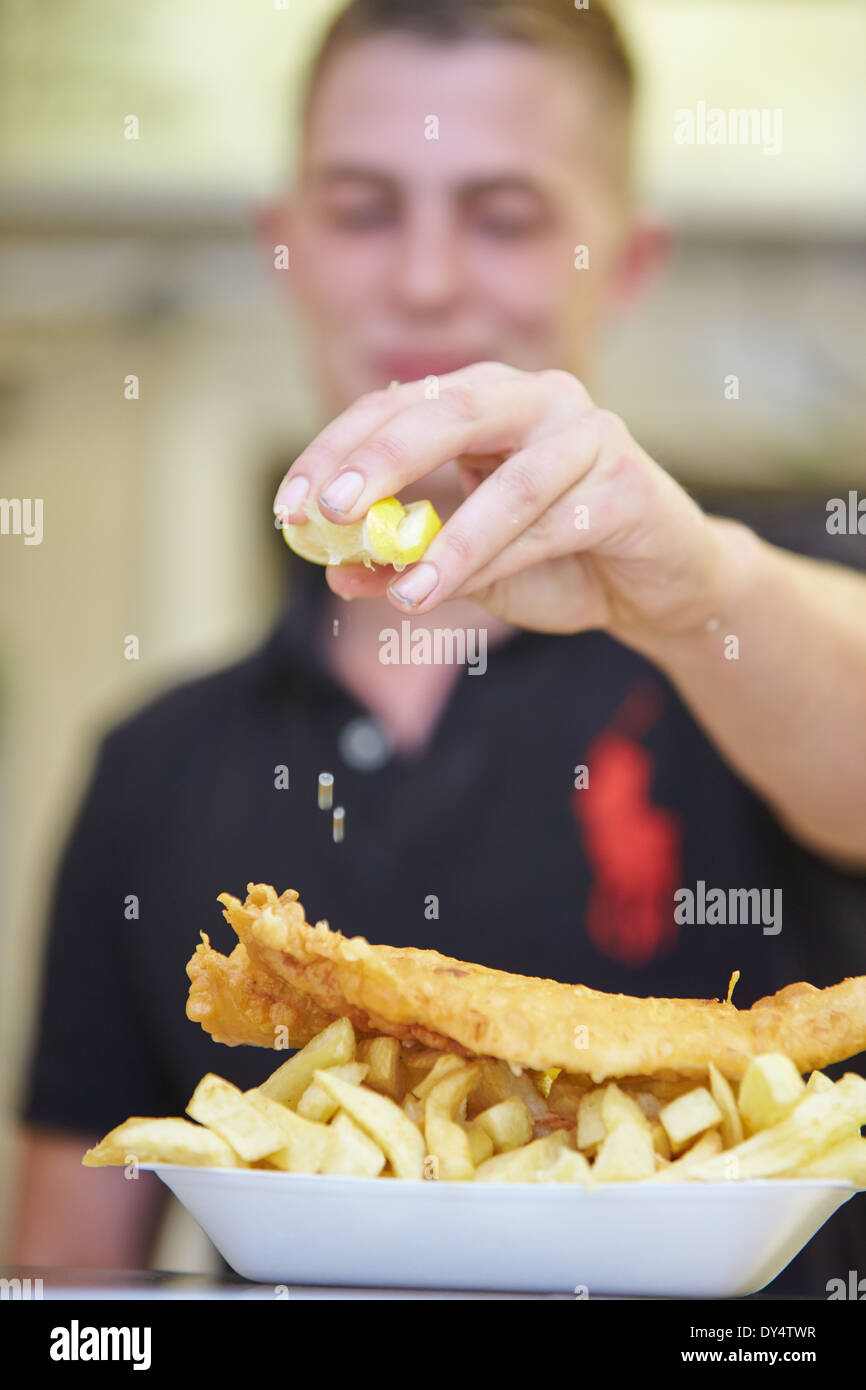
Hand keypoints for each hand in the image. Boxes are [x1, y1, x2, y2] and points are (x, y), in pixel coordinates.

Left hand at [274, 361, 735, 640]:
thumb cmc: (560, 560)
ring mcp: (589, 434)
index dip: (334, 453)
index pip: (395, 408)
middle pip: (448, 412)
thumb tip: (336, 575)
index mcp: (486, 400)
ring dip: (448, 540)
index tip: (286, 508)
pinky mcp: (628, 485)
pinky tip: (448, 593)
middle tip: (329, 510)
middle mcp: (538, 398)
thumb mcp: (468, 565)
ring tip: (402, 590)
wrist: (660, 584)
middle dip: (382, 460)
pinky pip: (553, 526)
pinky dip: (497, 561)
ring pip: (508, 483)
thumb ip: (409, 560)